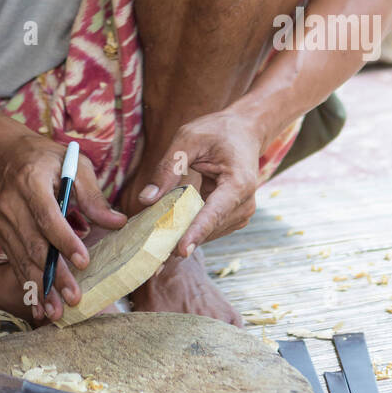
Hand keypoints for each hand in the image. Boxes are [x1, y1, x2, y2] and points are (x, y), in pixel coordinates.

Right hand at [0, 127, 125, 320]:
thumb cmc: (43, 156)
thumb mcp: (73, 163)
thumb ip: (93, 195)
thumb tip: (118, 223)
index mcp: (31, 180)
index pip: (48, 215)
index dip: (65, 240)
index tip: (84, 261)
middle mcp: (12, 203)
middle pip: (34, 244)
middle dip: (55, 274)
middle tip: (74, 298)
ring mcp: (3, 220)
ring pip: (23, 259)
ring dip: (41, 287)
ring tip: (57, 313)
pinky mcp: (0, 233)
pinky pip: (15, 262)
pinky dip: (27, 285)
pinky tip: (39, 307)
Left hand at [119, 109, 261, 253]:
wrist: (244, 130)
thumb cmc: (217, 130)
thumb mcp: (188, 139)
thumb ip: (168, 168)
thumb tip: (146, 199)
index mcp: (238, 182)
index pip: (214, 212)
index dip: (196, 232)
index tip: (181, 251)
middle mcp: (245, 203)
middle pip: (208, 228)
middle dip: (179, 241)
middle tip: (150, 262)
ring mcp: (241, 212)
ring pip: (207, 233)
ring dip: (182, 239)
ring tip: (154, 253)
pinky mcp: (233, 216)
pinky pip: (208, 228)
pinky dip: (188, 231)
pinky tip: (168, 235)